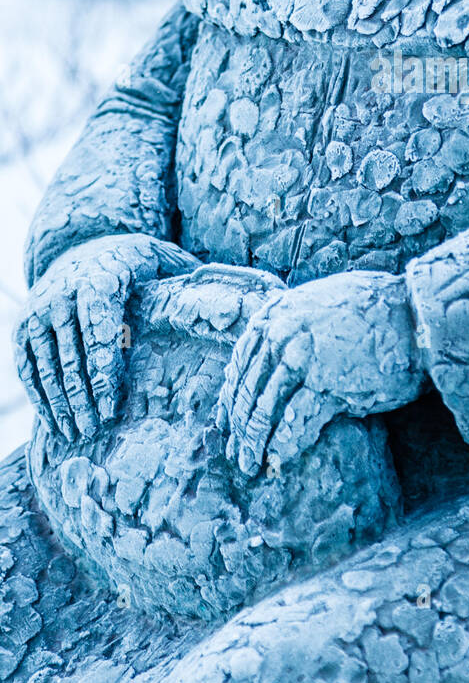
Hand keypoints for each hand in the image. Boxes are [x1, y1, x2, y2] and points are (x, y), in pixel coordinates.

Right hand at [14, 235, 197, 439]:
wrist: (81, 249)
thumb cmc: (134, 264)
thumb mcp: (163, 260)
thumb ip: (189, 280)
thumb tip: (231, 304)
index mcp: (101, 278)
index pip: (99, 328)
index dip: (104, 369)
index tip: (111, 405)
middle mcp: (63, 291)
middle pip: (72, 353)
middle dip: (84, 396)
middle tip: (97, 429)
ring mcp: (39, 309)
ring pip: (47, 363)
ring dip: (61, 402)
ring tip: (77, 434)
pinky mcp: (23, 324)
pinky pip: (27, 364)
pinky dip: (40, 395)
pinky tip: (54, 422)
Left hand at [215, 271, 426, 476]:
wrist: (416, 315)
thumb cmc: (376, 312)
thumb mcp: (321, 306)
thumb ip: (292, 326)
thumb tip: (274, 357)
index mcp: (276, 314)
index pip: (241, 362)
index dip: (231, 397)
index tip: (226, 423)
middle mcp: (281, 333)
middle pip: (248, 390)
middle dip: (239, 427)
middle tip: (235, 454)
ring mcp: (301, 357)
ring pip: (265, 409)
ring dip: (255, 443)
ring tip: (251, 466)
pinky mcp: (326, 382)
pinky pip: (296, 421)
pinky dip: (285, 445)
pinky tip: (279, 461)